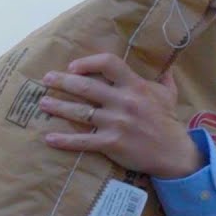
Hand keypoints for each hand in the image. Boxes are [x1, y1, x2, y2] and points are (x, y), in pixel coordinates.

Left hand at [39, 53, 202, 178]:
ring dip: (57, 107)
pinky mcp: (110, 143)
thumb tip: (164, 65)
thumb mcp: (168, 94)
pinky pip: (82, 141)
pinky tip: (48, 138)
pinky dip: (63, 141)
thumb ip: (163, 78)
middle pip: (86, 87)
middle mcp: (123, 102)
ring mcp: (115, 123)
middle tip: (46, 79)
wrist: (173, 153)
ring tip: (43, 103)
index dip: (88, 62)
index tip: (73, 66)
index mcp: (135, 86)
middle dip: (62, 81)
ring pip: (79, 112)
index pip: (109, 63)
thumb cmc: (167, 121)